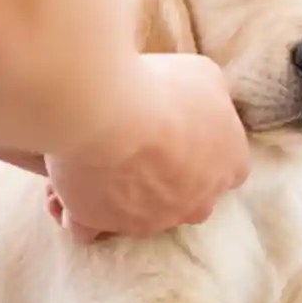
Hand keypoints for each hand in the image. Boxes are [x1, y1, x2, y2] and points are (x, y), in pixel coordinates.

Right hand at [44, 55, 249, 240]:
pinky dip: (80, 211)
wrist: (108, 113)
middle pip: (187, 201)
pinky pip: (88, 227)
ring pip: (137, 215)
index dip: (204, 155)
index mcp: (228, 166)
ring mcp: (150, 220)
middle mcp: (196, 203)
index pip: (228, 170)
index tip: (183, 137)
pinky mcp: (101, 224)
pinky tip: (72, 189)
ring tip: (97, 162)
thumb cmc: (163, 89)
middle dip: (168, 183)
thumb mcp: (205, 76)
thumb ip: (212, 98)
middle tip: (143, 149)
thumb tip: (205, 102)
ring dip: (121, 195)